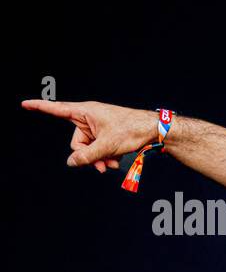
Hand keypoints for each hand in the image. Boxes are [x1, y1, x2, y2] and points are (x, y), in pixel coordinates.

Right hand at [20, 99, 160, 173]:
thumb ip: (87, 156)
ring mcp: (99, 126)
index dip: (40, 107)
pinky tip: (117, 160)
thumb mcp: (107, 146)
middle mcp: (90, 117)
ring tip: (112, 164)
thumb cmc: (132, 130)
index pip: (57, 109)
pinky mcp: (107, 134)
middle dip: (88, 156)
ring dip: (99, 158)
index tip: (24, 104)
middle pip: (77, 141)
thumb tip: (71, 162)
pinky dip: (106, 156)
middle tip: (101, 167)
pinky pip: (99, 148)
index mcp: (85, 111)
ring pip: (89, 148)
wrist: (154, 131)